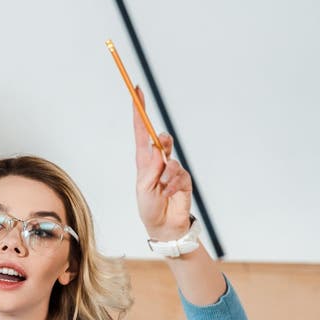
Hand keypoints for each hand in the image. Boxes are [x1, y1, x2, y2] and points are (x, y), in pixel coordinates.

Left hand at [133, 86, 192, 239]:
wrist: (164, 226)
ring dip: (166, 176)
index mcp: (143, 161)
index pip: (141, 131)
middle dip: (162, 142)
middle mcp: (157, 162)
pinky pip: (180, 175)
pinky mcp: (183, 179)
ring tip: (162, 188)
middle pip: (161, 139)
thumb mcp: (143, 189)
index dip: (139, 111)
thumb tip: (157, 150)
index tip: (137, 92)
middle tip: (162, 147)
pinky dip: (173, 185)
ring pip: (171, 160)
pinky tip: (169, 194)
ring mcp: (171, 169)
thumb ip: (150, 169)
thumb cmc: (149, 208)